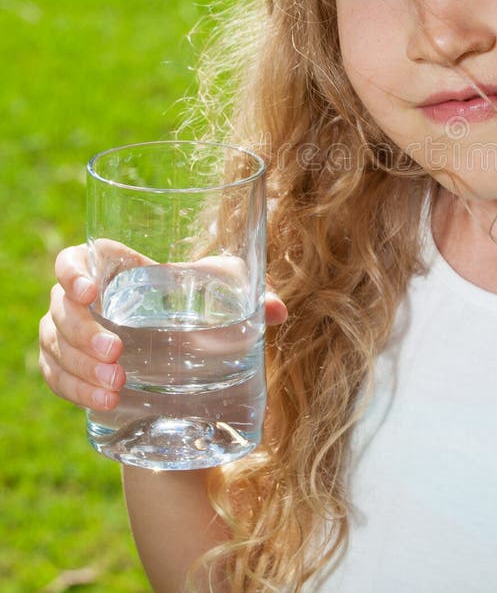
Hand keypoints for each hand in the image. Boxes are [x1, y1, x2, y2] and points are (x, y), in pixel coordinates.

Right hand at [39, 244, 287, 410]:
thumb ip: (252, 298)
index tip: (90, 291)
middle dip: (82, 331)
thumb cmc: (204, 319)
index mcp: (118, 271)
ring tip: (115, 384)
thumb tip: (279, 312)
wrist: (187, 376)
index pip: (75, 260)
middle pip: (60, 307)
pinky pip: (55, 377)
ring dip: (78, 364)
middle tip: (117, 353)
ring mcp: (73, 337)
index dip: (71, 271)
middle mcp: (88, 301)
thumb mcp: (228, 302)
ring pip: (53, 344)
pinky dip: (74, 388)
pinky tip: (102, 400)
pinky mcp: (71, 371)